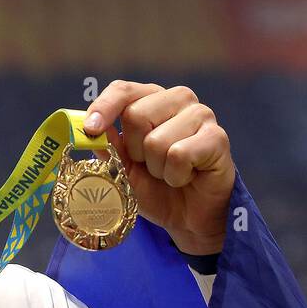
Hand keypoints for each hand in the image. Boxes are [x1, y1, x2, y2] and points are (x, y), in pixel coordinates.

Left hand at [81, 80, 235, 255]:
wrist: (188, 217)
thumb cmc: (155, 186)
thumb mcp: (121, 166)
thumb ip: (107, 144)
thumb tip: (89, 129)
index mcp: (151, 99)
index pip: (122, 90)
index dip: (103, 108)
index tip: (91, 129)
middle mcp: (177, 99)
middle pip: (135, 115)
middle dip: (134, 151)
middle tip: (149, 165)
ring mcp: (201, 115)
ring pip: (156, 140)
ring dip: (157, 168)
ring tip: (169, 172)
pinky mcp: (217, 137)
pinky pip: (179, 155)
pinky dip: (175, 175)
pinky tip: (187, 177)